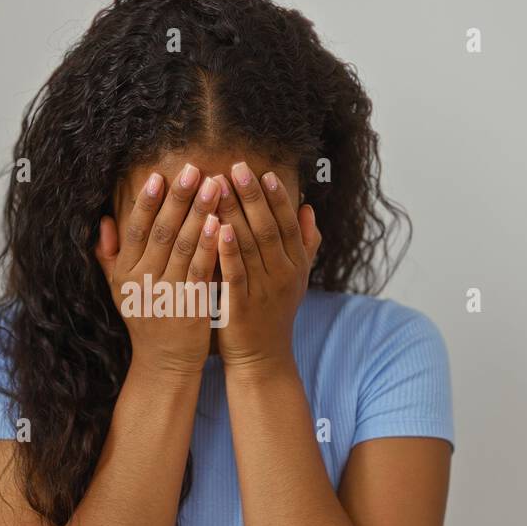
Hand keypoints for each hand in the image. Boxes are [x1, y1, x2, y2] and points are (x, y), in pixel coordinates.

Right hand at [96, 163, 222, 376]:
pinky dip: (210, 246)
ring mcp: (166, 293)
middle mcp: (142, 280)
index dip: (147, 202)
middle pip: (161, 231)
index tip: (160, 176)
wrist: (163, 364)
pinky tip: (221, 224)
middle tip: (194, 169)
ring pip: (184, 246)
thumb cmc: (145, 322)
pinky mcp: (189, 305)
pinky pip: (201, 269)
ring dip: (199, 213)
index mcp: (125, 272)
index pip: (134, 230)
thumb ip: (108, 256)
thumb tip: (102, 222)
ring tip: (215, 186)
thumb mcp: (119, 290)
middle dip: (178, 198)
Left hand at [214, 162, 319, 375]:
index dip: (276, 197)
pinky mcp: (242, 306)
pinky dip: (228, 250)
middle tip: (236, 167)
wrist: (263, 359)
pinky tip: (218, 228)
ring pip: (250, 246)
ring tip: (218, 187)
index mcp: (295, 265)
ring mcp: (264, 290)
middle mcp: (283, 274)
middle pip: (268, 228)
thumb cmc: (275, 313)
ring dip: (235, 213)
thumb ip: (305, 243)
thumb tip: (308, 208)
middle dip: (252, 196)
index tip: (262, 172)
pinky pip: (236, 273)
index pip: (288, 224)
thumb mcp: (297, 278)